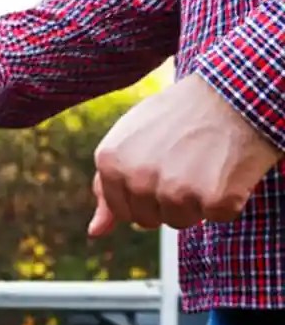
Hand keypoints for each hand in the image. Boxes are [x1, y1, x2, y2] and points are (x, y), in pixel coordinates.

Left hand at [87, 74, 282, 235]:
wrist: (230, 92)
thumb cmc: (177, 117)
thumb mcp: (129, 141)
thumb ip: (107, 186)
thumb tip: (94, 232)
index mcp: (110, 162)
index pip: (122, 210)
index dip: (145, 194)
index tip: (160, 165)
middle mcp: (138, 179)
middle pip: (150, 220)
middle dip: (167, 199)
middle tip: (184, 161)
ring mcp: (176, 190)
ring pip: (181, 221)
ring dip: (196, 200)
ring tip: (203, 162)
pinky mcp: (215, 199)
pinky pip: (219, 216)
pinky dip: (227, 198)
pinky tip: (225, 168)